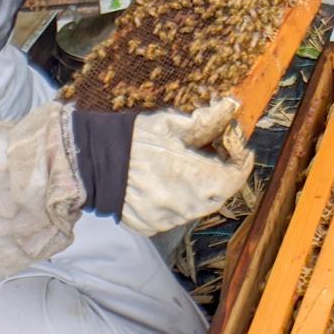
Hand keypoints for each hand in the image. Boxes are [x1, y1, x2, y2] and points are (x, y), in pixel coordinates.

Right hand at [122, 98, 254, 236]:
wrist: (92, 160)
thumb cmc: (134, 139)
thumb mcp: (171, 124)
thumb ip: (206, 120)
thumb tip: (231, 106)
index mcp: (195, 178)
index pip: (234, 178)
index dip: (241, 164)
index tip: (241, 151)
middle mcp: (185, 205)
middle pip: (218, 196)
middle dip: (222, 177)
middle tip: (215, 157)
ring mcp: (167, 219)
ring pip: (197, 208)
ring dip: (200, 190)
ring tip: (187, 169)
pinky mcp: (150, 226)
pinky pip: (174, 216)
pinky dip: (177, 202)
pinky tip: (166, 184)